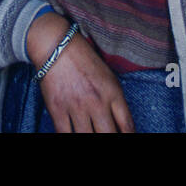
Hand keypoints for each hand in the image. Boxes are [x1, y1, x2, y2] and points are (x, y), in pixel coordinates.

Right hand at [26, 12, 133, 132]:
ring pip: (86, 138)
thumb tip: (121, 127)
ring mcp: (76, 106)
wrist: (57, 47)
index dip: (128, 136)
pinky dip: (70, 137)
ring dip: (89, 138)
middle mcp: (96, 102)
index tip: (125, 138)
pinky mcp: (57, 109)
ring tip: (90, 132)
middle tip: (104, 133)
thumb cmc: (85, 61)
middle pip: (108, 135)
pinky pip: (64, 134)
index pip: (127, 126)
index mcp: (113, 92)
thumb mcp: (109, 78)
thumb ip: (116, 102)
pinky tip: (74, 133)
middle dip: (108, 137)